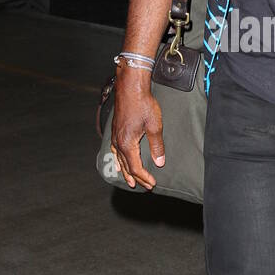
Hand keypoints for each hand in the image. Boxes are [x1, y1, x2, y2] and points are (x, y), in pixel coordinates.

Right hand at [110, 70, 164, 189]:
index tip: (152, 183)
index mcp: (127, 144)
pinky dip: (119, 159)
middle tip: (143, 186)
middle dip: (136, 177)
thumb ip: (157, 146)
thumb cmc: (143, 104)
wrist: (130, 87)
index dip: (144, 177)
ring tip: (130, 180)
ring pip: (119, 159)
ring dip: (125, 171)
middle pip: (126, 166)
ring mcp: (115, 136)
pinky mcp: (115, 130)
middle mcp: (118, 142)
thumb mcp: (154, 126)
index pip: (135, 167)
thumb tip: (159, 162)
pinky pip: (115, 150)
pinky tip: (119, 160)